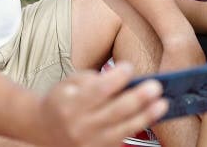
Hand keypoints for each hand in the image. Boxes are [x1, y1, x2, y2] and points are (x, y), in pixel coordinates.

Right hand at [40, 62, 166, 146]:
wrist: (44, 130)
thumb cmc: (61, 100)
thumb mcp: (70, 83)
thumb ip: (94, 79)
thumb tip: (124, 77)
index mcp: (70, 104)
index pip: (98, 90)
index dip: (116, 78)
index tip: (129, 67)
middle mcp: (80, 125)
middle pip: (116, 111)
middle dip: (138, 98)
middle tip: (155, 86)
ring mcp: (89, 142)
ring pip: (124, 129)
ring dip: (146, 115)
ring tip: (162, 104)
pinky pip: (122, 139)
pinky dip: (138, 126)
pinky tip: (149, 116)